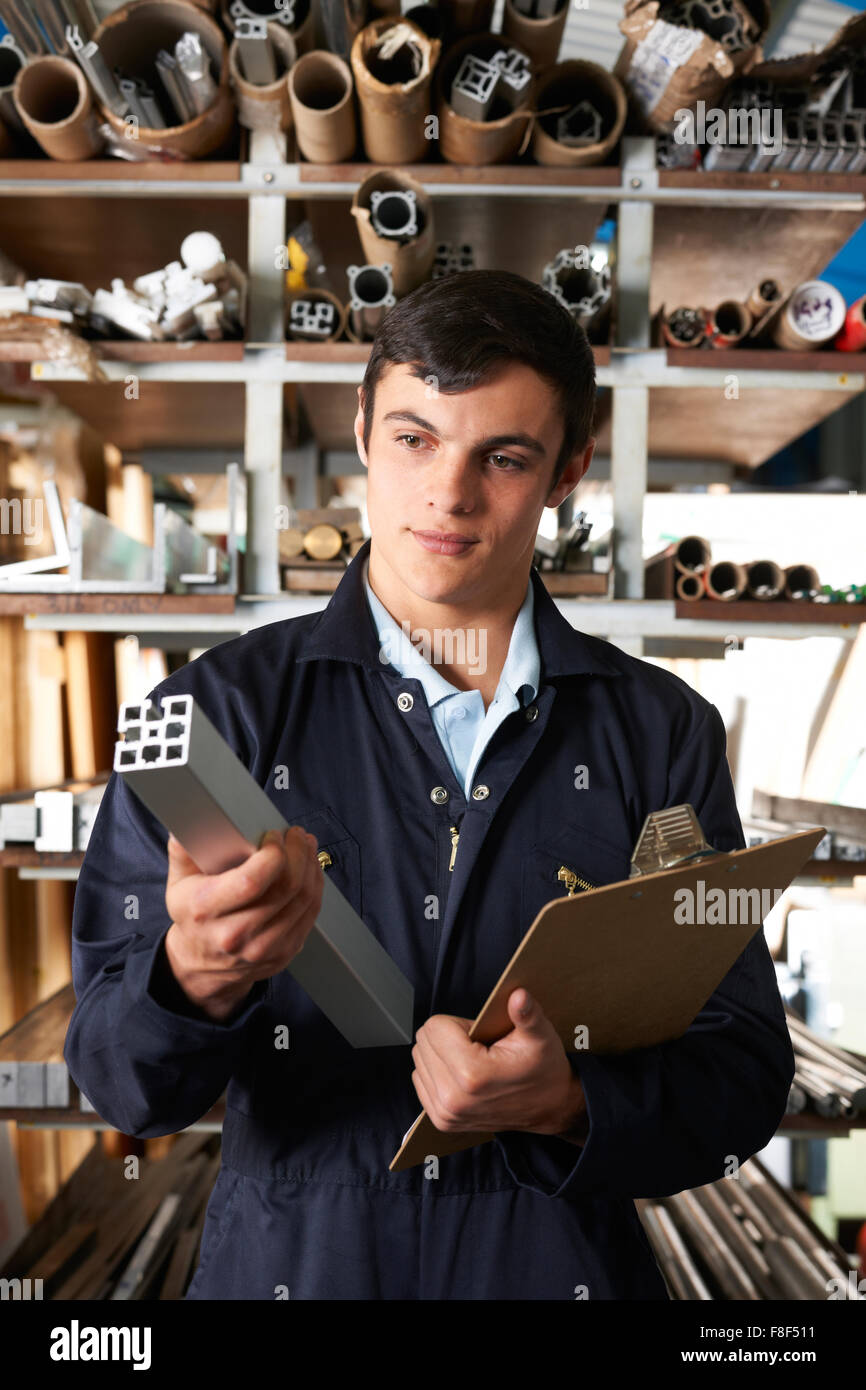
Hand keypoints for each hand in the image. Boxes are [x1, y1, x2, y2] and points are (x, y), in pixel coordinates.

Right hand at [163, 827, 323, 1021]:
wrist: (200, 965)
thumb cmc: (192, 916)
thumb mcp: (178, 882)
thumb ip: (184, 848)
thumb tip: (192, 815)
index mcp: (207, 910)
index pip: (251, 881)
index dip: (273, 854)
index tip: (274, 835)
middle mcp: (235, 934)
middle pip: (285, 888)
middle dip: (298, 853)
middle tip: (296, 834)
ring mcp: (262, 948)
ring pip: (304, 900)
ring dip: (311, 866)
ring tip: (306, 846)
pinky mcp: (283, 953)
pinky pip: (310, 915)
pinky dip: (315, 887)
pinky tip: (311, 870)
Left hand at [411, 988, 587, 1138]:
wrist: (549, 1109)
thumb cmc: (543, 1070)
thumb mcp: (540, 1037)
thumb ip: (526, 1014)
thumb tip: (518, 996)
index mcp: (472, 1074)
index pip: (434, 1027)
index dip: (458, 1024)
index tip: (480, 1035)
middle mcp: (453, 1098)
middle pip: (424, 1042)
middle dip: (447, 1037)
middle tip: (477, 1047)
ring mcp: (445, 1113)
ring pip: (419, 1060)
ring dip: (441, 1054)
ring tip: (471, 1061)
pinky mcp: (441, 1121)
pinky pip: (420, 1080)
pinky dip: (437, 1071)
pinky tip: (461, 1074)